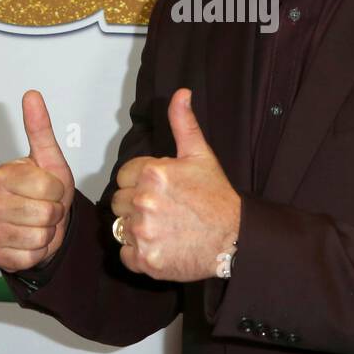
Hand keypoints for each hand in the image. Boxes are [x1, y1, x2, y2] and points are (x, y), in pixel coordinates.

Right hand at [0, 90, 75, 272]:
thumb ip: (40, 128)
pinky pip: (30, 256)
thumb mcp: (50, 160)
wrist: (41, 226)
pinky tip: (30, 241)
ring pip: (39, 236)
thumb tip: (31, 95)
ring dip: (48, 232)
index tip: (50, 189)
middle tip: (46, 207)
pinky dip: (38, 251)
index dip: (58, 190)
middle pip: (46, 212)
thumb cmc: (46, 192)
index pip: (49, 187)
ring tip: (39, 224)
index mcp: (1, 175)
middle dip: (54, 212)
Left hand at [112, 87, 240, 281]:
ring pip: (121, 227)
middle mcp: (144, 201)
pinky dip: (139, 254)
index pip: (123, 176)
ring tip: (165, 228)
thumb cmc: (217, 198)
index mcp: (153, 173)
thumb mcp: (200, 155)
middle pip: (119, 202)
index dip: (141, 182)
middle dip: (137, 205)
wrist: (234, 239)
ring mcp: (143, 232)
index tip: (162, 191)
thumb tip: (180, 94)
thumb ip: (183, 123)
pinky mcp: (145, 259)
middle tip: (166, 211)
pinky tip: (162, 246)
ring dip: (137, 229)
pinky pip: (125, 254)